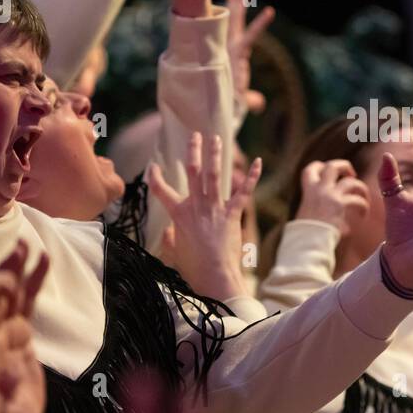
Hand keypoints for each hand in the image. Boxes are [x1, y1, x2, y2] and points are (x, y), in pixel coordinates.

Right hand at [148, 132, 260, 299]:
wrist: (214, 277)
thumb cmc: (193, 269)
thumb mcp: (174, 252)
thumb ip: (171, 238)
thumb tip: (170, 232)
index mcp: (178, 215)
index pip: (161, 191)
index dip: (155, 177)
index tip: (153, 167)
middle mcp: (196, 207)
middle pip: (192, 172)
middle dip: (193, 151)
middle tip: (194, 135)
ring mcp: (215, 209)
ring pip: (214, 176)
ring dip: (215, 155)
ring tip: (216, 139)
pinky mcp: (233, 215)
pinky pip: (244, 192)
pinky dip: (251, 177)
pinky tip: (258, 162)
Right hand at [224, 0, 274, 114]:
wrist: (216, 112)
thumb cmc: (227, 108)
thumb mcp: (241, 100)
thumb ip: (251, 99)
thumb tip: (259, 103)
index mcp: (232, 57)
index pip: (238, 33)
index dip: (245, 19)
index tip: (254, 6)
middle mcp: (230, 50)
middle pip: (233, 21)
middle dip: (235, 2)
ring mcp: (231, 49)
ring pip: (234, 21)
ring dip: (236, 2)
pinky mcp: (235, 55)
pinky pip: (249, 36)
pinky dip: (260, 24)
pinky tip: (270, 11)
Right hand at [295, 159, 368, 235]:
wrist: (308, 241)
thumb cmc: (304, 234)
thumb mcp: (304, 214)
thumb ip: (313, 206)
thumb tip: (321, 209)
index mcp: (308, 191)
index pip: (311, 169)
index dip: (320, 166)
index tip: (327, 170)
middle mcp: (320, 189)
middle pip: (332, 167)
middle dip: (344, 166)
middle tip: (351, 174)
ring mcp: (331, 196)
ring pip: (351, 182)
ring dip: (361, 188)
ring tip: (363, 198)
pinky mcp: (341, 205)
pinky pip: (358, 201)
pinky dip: (363, 207)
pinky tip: (363, 215)